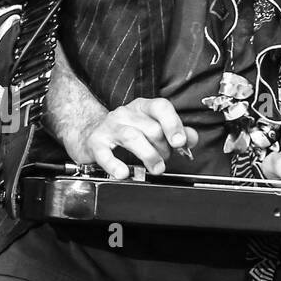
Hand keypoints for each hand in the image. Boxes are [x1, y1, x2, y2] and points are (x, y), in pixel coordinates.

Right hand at [72, 96, 197, 178]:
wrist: (88, 133)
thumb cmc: (126, 131)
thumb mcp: (151, 126)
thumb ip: (174, 132)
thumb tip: (191, 138)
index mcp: (143, 107)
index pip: (161, 107)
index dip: (173, 124)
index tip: (180, 142)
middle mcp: (125, 113)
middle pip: (151, 128)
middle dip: (163, 148)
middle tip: (165, 160)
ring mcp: (109, 126)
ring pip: (132, 137)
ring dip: (148, 155)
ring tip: (156, 168)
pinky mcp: (95, 142)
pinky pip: (105, 154)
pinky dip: (115, 164)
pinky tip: (124, 173)